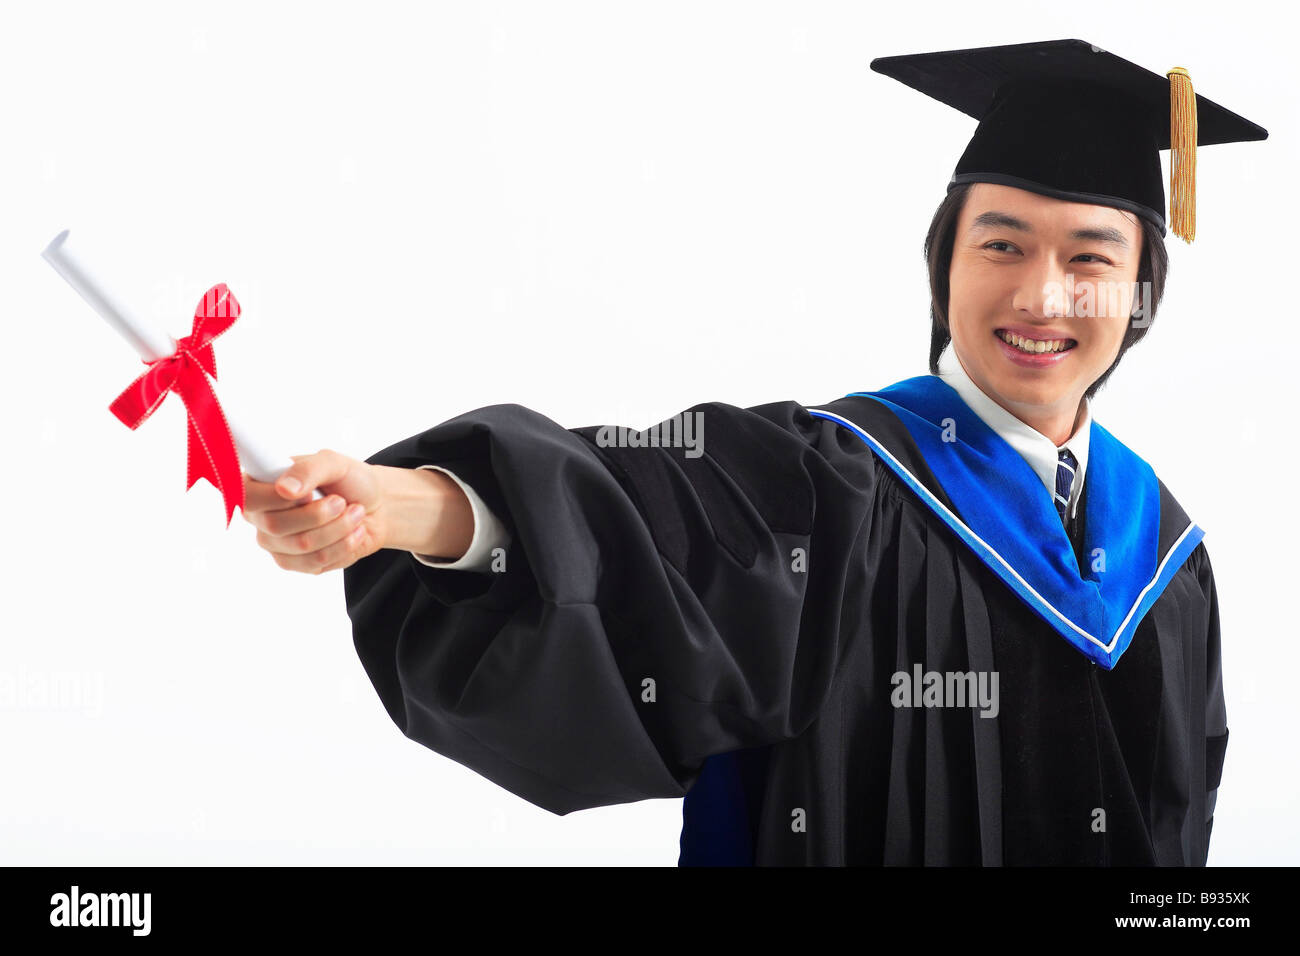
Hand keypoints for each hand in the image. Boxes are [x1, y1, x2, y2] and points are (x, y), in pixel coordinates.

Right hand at [242, 449, 382, 574]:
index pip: (246, 496)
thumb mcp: (333, 463)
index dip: (275, 497)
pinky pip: (317, 561)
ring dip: (338, 528)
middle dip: (319, 513)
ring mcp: (276, 543)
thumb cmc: (348, 481)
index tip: (309, 492)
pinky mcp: (296, 562)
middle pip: (275, 525)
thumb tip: (283, 488)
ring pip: (302, 545)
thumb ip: (308, 470)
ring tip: (354, 513)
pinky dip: (343, 544)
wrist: (375, 506)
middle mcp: (260, 516)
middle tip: (341, 501)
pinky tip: (353, 531)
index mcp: (260, 484)